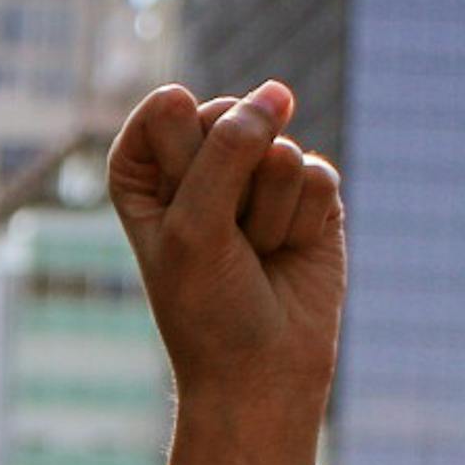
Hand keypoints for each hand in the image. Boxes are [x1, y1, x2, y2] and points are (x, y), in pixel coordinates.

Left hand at [104, 84, 340, 464]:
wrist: (262, 373)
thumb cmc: (207, 306)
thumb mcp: (194, 225)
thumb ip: (228, 146)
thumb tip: (280, 91)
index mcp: (146, 166)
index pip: (168, 109)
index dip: (183, 164)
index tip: (178, 217)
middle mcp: (200, 162)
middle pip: (228, 117)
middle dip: (231, 184)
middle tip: (222, 241)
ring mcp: (258, 174)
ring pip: (278, 147)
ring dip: (268, 213)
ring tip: (255, 255)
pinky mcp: (309, 193)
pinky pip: (318, 173)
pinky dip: (303, 221)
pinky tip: (289, 254)